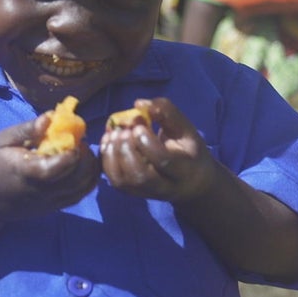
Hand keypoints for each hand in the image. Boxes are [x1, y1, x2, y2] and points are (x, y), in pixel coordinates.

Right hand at [0, 114, 100, 220]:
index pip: (61, 165)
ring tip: (83, 153)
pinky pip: (79, 196)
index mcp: (29, 171)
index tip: (73, 137)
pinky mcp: (54, 207)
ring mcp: (49, 202)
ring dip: (90, 169)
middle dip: (86, 157)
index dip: (74, 150)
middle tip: (81, 143)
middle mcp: (42, 190)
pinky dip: (89, 181)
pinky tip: (85, 167)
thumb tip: (50, 117)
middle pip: (78, 177)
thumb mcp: (2, 140)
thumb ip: (27, 129)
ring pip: (82, 188)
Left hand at [100, 98, 217, 201]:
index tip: (139, 126)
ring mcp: (145, 192)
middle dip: (127, 151)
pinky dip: (106, 160)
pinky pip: (114, 181)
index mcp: (183, 169)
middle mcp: (164, 186)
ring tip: (114, 134)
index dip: (147, 143)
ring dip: (113, 155)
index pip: (164, 161)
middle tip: (124, 131)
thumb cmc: (188, 151)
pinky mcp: (132, 193)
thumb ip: (167, 113)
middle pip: (141, 177)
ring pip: (123, 182)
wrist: (191, 183)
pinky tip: (108, 142)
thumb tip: (139, 103)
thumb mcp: (187, 130)